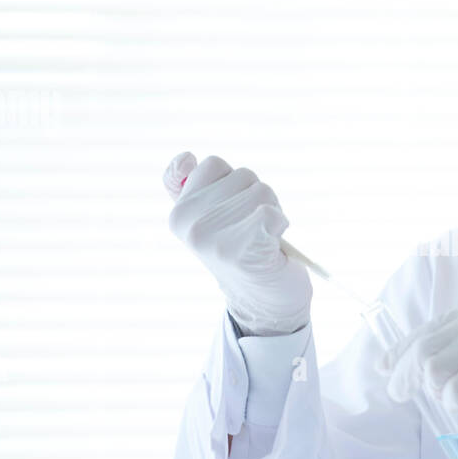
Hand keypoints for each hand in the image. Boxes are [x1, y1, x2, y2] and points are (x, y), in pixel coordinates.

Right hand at [163, 151, 311, 334]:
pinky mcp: (237, 251)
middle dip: (257, 197)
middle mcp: (187, 224)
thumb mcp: (211, 216)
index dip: (235, 184)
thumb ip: (191, 186)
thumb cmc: (243, 252)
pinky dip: (279, 223)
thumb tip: (185, 157)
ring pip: (260, 190)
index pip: (213, 164)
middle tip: (253, 229)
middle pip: (242, 175)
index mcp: (178, 212)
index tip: (231, 214)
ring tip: (263, 236)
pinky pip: (268, 213)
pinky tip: (272, 244)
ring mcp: (209, 238)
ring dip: (272, 209)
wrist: (264, 301)